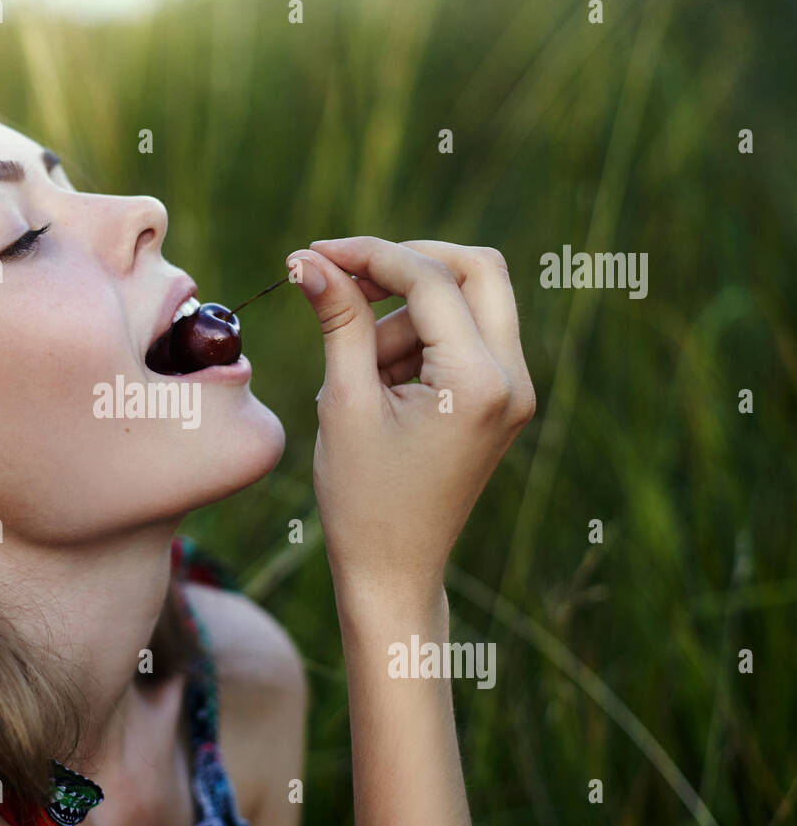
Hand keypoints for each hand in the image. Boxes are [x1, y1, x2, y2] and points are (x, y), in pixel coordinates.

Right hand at [286, 237, 534, 605]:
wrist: (393, 570)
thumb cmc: (362, 498)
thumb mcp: (344, 402)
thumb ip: (338, 321)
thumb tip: (310, 261)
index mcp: (479, 382)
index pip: (430, 281)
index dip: (369, 255)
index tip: (314, 255)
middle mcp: (513, 379)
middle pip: (476, 269)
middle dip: (406, 263)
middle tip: (345, 275)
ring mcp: (514, 389)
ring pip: (470, 300)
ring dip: (405, 311)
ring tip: (355, 371)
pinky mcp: (500, 398)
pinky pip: (466, 336)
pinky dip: (419, 337)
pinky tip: (377, 382)